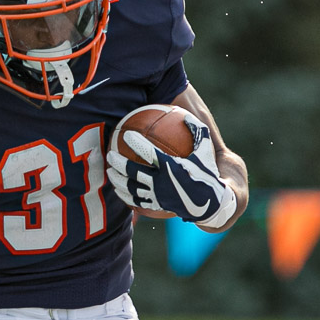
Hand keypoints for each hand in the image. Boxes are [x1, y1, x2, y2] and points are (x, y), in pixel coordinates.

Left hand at [108, 114, 238, 229]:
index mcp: (171, 166)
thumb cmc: (207, 172)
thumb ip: (196, 131)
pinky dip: (124, 195)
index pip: (148, 152)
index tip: (126, 134)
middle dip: (118, 162)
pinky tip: (118, 190)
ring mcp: (157, 195)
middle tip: (109, 154)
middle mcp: (161, 182)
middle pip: (133, 171)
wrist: (211, 203)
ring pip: (131, 187)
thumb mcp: (205, 150)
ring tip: (109, 171)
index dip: (135, 142)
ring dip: (117, 179)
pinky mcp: (156, 205)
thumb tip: (184, 114)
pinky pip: (135, 201)